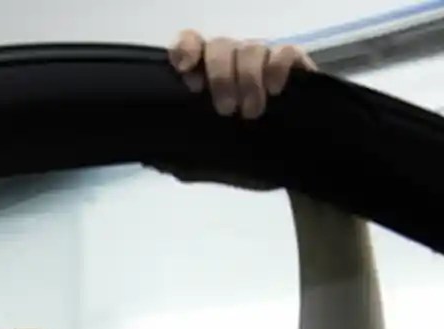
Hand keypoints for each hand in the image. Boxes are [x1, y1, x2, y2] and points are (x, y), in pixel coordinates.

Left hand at [154, 30, 317, 190]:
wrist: (290, 161)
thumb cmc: (242, 156)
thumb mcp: (208, 158)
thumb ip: (184, 153)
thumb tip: (157, 158)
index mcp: (206, 74)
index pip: (190, 44)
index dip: (185, 49)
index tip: (185, 71)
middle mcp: (231, 61)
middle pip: (219, 46)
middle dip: (219, 77)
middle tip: (225, 110)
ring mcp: (262, 59)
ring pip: (250, 49)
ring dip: (248, 80)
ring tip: (251, 112)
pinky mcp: (294, 64)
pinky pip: (283, 53)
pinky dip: (276, 69)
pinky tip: (274, 91)